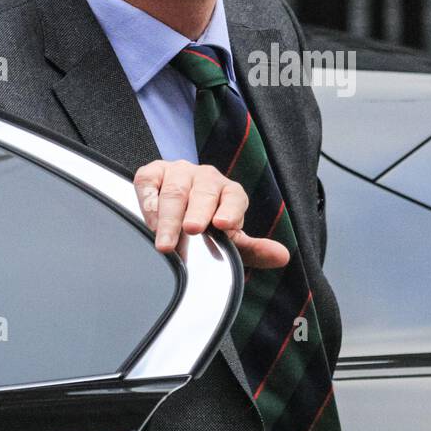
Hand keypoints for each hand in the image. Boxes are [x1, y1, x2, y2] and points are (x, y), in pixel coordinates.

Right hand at [133, 159, 290, 269]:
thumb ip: (253, 249)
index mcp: (230, 193)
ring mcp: (178, 173)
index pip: (235, 197)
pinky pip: (148, 182)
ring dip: (169, 218)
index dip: (230, 210)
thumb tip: (282, 257)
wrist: (178, 211)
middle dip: (197, 212)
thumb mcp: (230, 241)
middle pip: (203, 193)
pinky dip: (148, 201)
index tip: (223, 225)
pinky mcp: (153, 173)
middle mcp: (206, 179)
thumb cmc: (208, 226)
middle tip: (192, 229)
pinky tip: (151, 220)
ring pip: (175, 191)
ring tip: (165, 243)